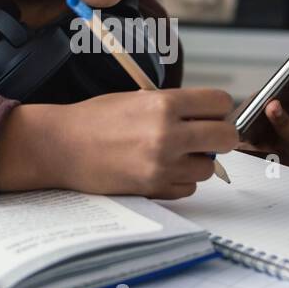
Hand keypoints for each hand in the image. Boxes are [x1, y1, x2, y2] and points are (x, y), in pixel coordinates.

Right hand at [0, 88, 239, 199]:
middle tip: (204, 136)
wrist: (62, 146)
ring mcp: (162, 165)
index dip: (219, 109)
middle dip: (218, 137)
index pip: (221, 103)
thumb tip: (211, 118)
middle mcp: (167, 134)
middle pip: (226, 137)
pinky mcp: (154, 188)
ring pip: (208, 167)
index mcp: (164, 104)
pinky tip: (159, 169)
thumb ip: (175, 107)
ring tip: (172, 153)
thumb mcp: (139, 98)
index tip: (212, 113)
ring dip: (196, 162)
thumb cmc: (96, 119)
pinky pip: (188, 188)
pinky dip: (179, 180)